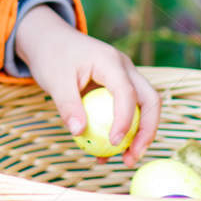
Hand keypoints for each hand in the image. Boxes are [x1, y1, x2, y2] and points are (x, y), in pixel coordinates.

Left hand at [14, 5, 161, 167]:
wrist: (49, 39)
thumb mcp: (54, 80)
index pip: (127, 92)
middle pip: (150, 100)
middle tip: (133, 158)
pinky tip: (107, 152)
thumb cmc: (51, 56)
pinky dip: (123, 130)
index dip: (126, 119)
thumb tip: (78, 133)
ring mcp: (125, 76)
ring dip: (140, 134)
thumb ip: (67, 106)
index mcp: (111, 61)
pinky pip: (128, 111)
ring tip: (126, 161)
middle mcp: (125, 67)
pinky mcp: (118, 87)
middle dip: (147, 131)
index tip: (115, 142)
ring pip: (144, 107)